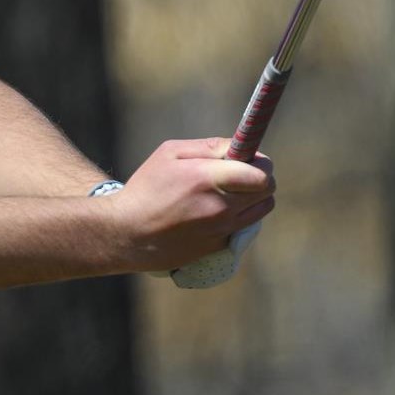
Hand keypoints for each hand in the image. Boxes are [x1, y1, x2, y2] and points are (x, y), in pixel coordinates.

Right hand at [98, 138, 274, 273]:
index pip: (262, 173)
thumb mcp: (169, 154)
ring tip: (228, 193)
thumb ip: (210, 146)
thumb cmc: (146, 187)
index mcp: (208, 178)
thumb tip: (240, 147)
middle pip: (267, 191)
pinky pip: (243, 227)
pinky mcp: (219, 247)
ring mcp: (222, 230)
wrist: (127, 233)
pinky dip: (237, 218)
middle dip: (259, 179)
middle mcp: (221, 207)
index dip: (260, 164)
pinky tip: (213, 213)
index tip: (248, 160)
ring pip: (261, 210)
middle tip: (240, 174)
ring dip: (253, 199)